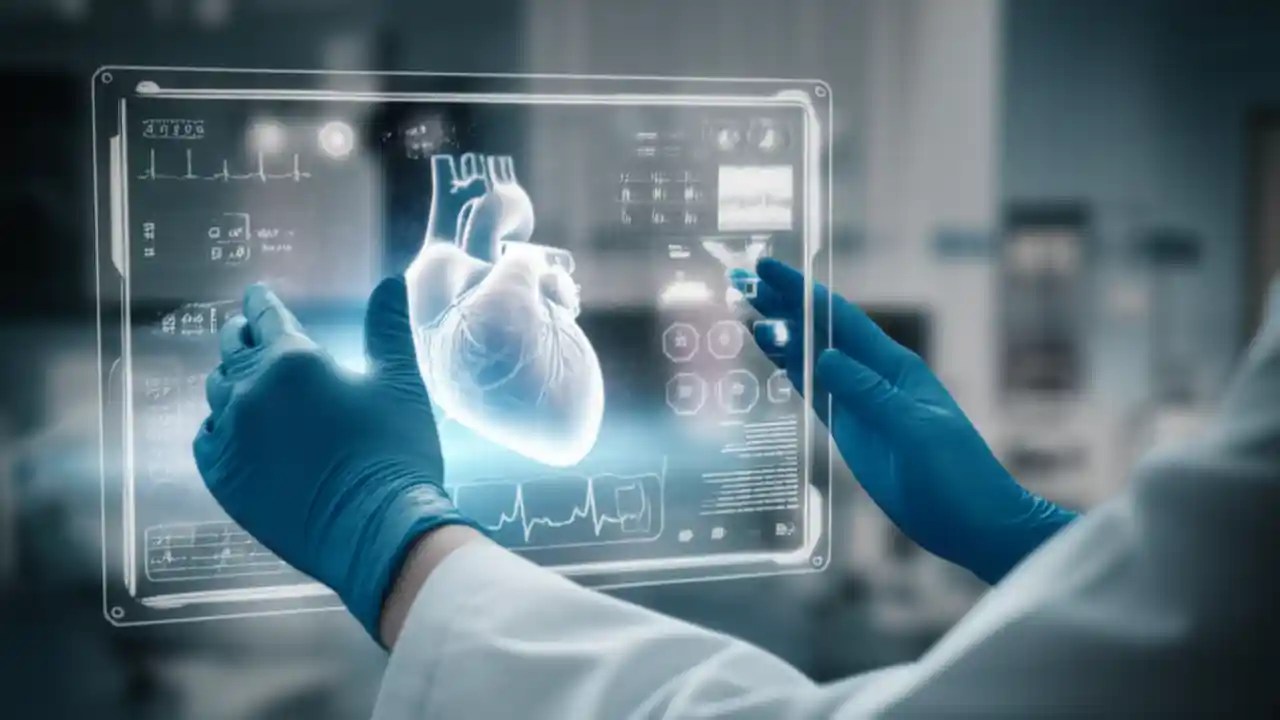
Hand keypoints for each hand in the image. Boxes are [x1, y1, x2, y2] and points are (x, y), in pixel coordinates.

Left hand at [193, 277, 482, 639]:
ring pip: (218, 391)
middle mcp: (251, 391)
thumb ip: (387, 325)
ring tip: (246, 378)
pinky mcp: (223, 477)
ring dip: (231, 378)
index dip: (262, 301)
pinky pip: (209, 438)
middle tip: (248, 329)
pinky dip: (221, 425)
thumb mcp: (399, 381)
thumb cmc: (396, 453)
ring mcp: (231, 436)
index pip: (266, 316)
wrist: (377, 529)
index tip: (256, 293)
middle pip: (233, 349)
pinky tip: (237, 428)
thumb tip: (392, 280)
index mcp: (292, 360)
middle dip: (242, 335)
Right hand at [740, 258, 1076, 583]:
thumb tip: (824, 356)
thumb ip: (869, 395)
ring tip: (742, 312)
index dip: (802, 292)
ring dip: (779, 336)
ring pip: (811, 359)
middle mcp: (872, 377)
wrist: (973, 522)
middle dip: (782, 305)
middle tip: (740, 282)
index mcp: (893, 367)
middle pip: (819, 332)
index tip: (767, 269)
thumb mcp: (914, 430)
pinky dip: (789, 372)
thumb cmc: (957, 474)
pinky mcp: (850, 431)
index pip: (839, 318)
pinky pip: (813, 393)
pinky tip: (769, 356)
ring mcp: (859, 404)